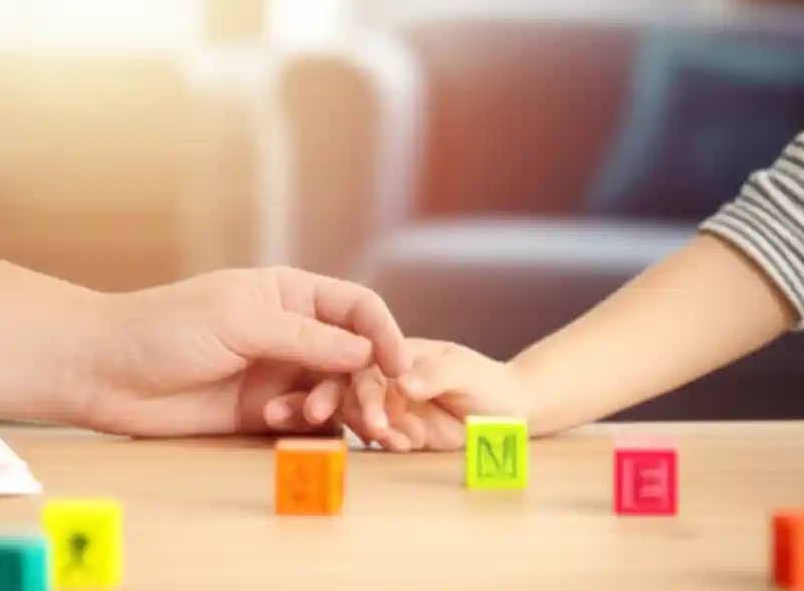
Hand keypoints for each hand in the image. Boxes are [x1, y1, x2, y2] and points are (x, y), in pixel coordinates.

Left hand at [75, 267, 407, 436]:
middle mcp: (293, 333)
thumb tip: (366, 351)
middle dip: (366, 383)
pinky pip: (306, 422)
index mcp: (291, 295)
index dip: (384, 334)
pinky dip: (307, 426)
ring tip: (313, 417)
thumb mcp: (240, 321)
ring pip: (335, 393)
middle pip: (355, 357)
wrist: (106, 370)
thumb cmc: (167, 328)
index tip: (401, 366)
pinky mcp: (262, 413)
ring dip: (337, 407)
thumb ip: (305, 337)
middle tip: (369, 415)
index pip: (358, 309)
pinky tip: (282, 422)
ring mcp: (278, 374)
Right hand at [272, 338, 531, 450]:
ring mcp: (385, 404)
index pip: (364, 361)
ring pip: (344, 409)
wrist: (513, 415)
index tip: (338, 402)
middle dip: (318, 397)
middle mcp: (384, 375)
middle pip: (342, 382)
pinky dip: (352, 442)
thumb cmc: (491, 384)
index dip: (349, 379)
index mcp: (396, 353)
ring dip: (322, 419)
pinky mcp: (390, 430)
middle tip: (294, 414)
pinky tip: (345, 449)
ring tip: (289, 426)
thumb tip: (404, 383)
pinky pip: (363, 436)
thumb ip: (437, 375)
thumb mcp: (468, 374)